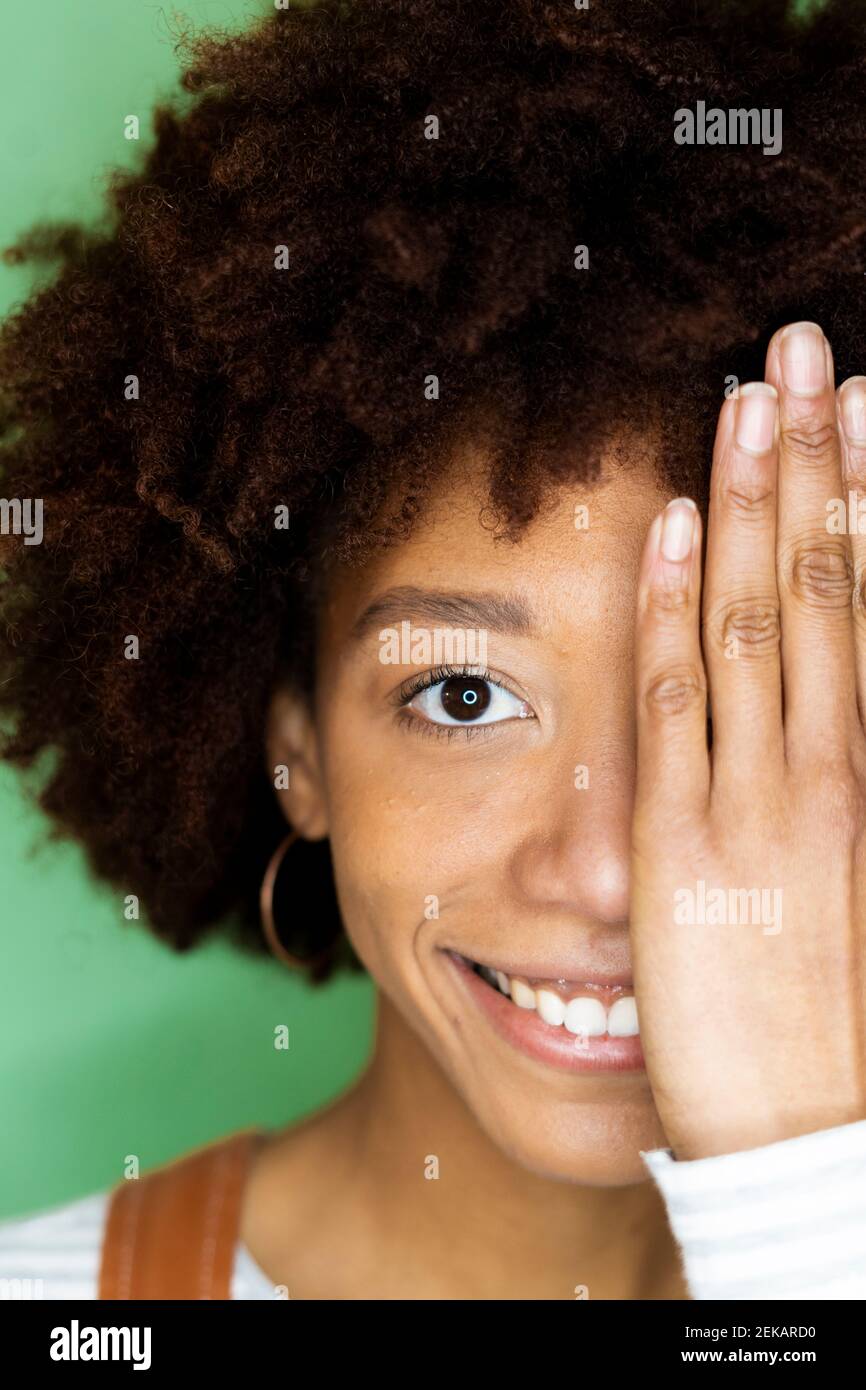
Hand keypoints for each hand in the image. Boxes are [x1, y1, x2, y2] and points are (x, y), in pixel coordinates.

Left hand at [630, 320, 865, 1160]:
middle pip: (822, 579)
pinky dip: (666, 609)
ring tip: (747, 392)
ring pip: (754, 616)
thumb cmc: (844, 1017)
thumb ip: (844, 783)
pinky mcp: (682, 843)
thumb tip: (832, 693)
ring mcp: (759, 797)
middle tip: (805, 346)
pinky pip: (674, 702)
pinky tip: (657, 525)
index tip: (861, 407)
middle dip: (814, 457)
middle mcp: (832, 762)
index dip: (864, 495)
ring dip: (747, 498)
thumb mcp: (855, 877)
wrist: (816, 1134)